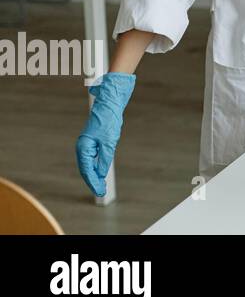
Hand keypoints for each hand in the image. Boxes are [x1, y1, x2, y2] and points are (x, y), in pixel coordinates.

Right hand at [75, 72, 135, 196]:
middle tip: (101, 192)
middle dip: (93, 181)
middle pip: (86, 169)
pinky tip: (100, 174)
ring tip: (101, 187)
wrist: (109, 104)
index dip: (93, 181)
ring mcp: (87, 145)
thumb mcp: (109, 141)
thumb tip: (101, 173)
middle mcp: (83, 147)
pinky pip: (92, 159)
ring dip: (94, 175)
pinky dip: (96, 167)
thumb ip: (105, 158)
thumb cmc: (108, 120)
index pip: (86, 169)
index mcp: (83, 147)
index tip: (100, 191)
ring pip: (89, 165)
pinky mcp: (93, 142)